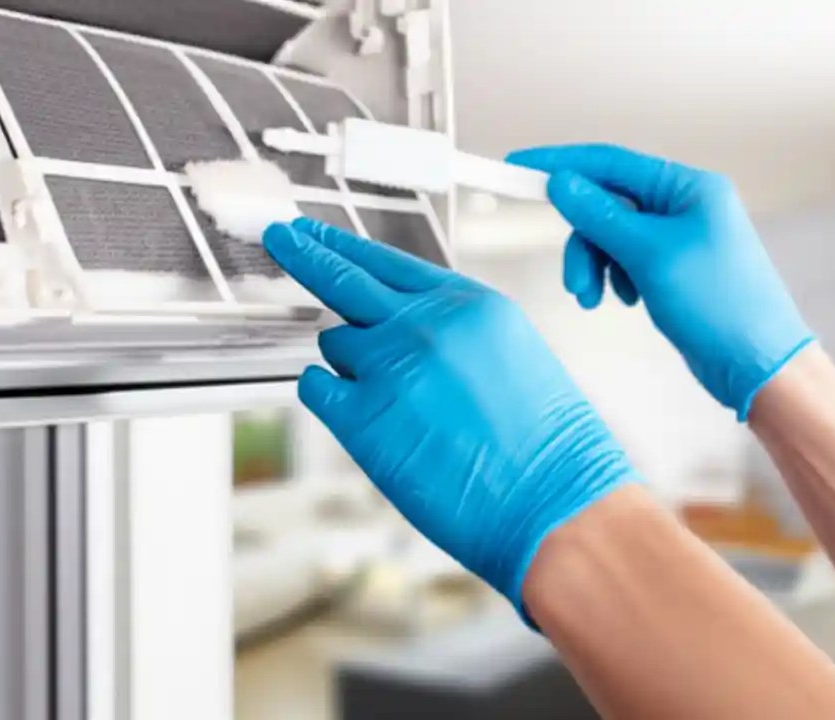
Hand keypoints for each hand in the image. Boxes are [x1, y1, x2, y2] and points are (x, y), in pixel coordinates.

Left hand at [263, 217, 634, 618]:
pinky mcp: (360, 418)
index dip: (342, 244)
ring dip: (352, 366)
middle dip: (304, 252)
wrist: (555, 506)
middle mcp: (424, 323)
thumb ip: (453, 330)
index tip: (312, 232)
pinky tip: (370, 421)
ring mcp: (388, 367)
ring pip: (335, 344)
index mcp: (468, 303)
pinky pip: (317, 387)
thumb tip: (397, 325)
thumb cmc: (547, 448)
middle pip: (341, 276)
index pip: (387, 261)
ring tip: (404, 408)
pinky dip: (330, 399)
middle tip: (280, 236)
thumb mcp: (511, 356)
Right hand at [507, 144, 812, 418]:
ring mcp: (680, 236)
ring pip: (611, 235)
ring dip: (595, 265)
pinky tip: (626, 301)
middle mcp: (684, 205)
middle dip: (583, 241)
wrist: (757, 363)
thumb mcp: (650, 255)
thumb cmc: (719, 305)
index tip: (519, 167)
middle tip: (575, 283)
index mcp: (688, 187)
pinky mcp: (673, 267)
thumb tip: (562, 182)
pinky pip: (625, 259)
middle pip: (607, 204)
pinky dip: (613, 278)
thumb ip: (602, 216)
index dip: (561, 164)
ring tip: (597, 299)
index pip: (611, 162)